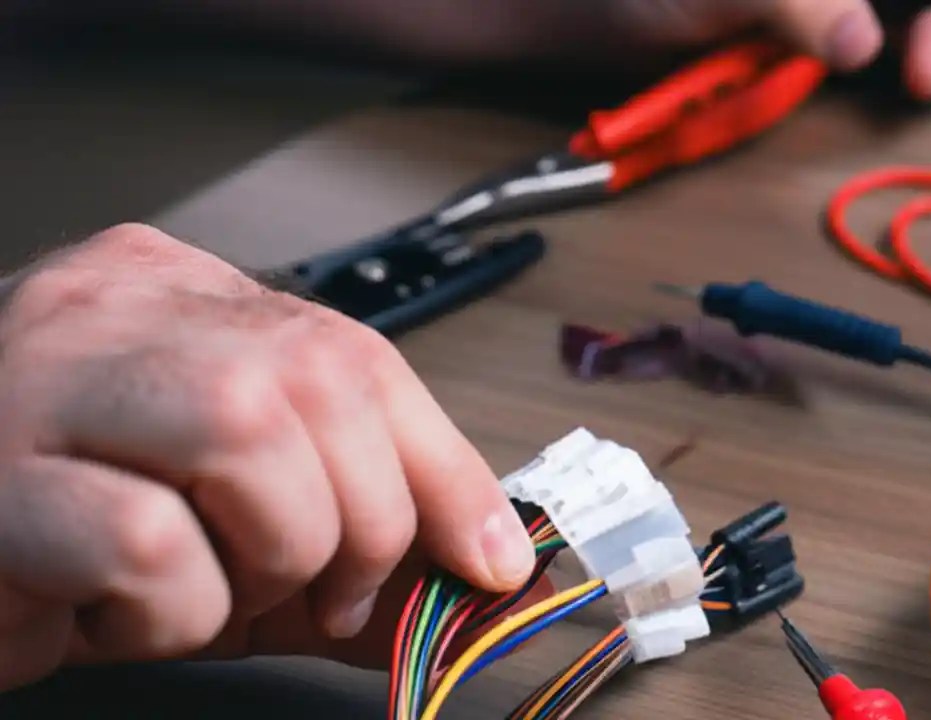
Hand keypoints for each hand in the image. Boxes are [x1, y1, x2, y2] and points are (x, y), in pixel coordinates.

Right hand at [0, 223, 536, 690]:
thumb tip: (483, 575)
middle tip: (320, 590)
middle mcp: (115, 309)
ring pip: (246, 433)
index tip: (490, 554)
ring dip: (270, 556)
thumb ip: (357, 539)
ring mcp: (42, 378)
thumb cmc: (82, 532)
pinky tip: (118, 610)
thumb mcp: (243, 527)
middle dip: (361, 522)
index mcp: (182, 295)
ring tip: (208, 588)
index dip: (445, 466)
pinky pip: (148, 544)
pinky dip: (170, 610)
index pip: (358, 353)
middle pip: (318, 382)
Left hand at [158, 0, 930, 100]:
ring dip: (901, 44)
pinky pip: (831, 41)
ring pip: (879, 9)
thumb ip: (780, 3)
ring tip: (895, 80)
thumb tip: (855, 41)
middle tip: (926, 70)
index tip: (927, 49)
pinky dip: (848, 62)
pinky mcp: (761, 21)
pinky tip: (844, 75)